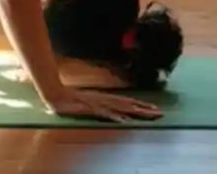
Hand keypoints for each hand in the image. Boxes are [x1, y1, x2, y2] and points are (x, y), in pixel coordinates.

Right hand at [44, 89, 162, 122]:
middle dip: (145, 109)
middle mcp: (105, 100)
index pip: (127, 102)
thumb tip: (108, 108)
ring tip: (149, 115)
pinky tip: (124, 121)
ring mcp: (99, 104)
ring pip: (121, 108)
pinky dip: (115, 117)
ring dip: (136, 112)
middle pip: (128, 104)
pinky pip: (105, 114)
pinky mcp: (91, 109)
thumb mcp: (87, 102)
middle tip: (160, 113)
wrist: (55, 94)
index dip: (141, 105)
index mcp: (105, 98)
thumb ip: (98, 104)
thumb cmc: (70, 98)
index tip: (155, 108)